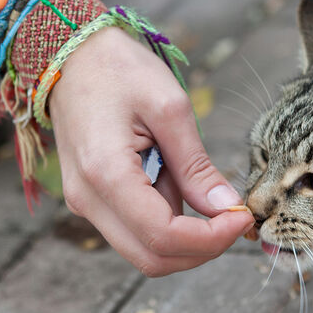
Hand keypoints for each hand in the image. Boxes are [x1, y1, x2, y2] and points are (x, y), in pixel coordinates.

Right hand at [48, 27, 253, 275]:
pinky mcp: (90, 198)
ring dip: (185, 237)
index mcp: (105, 173)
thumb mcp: (169, 107)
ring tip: (206, 192)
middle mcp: (87, 199)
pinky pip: (133, 229)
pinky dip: (167, 223)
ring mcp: (84, 202)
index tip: (242, 218)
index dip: (210, 239)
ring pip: (143, 250)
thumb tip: (226, 208)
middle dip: (201, 249)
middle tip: (234, 218)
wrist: (70, 54)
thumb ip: (196, 165)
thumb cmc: (118, 69)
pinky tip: (180, 185)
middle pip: (152, 258)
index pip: (162, 236)